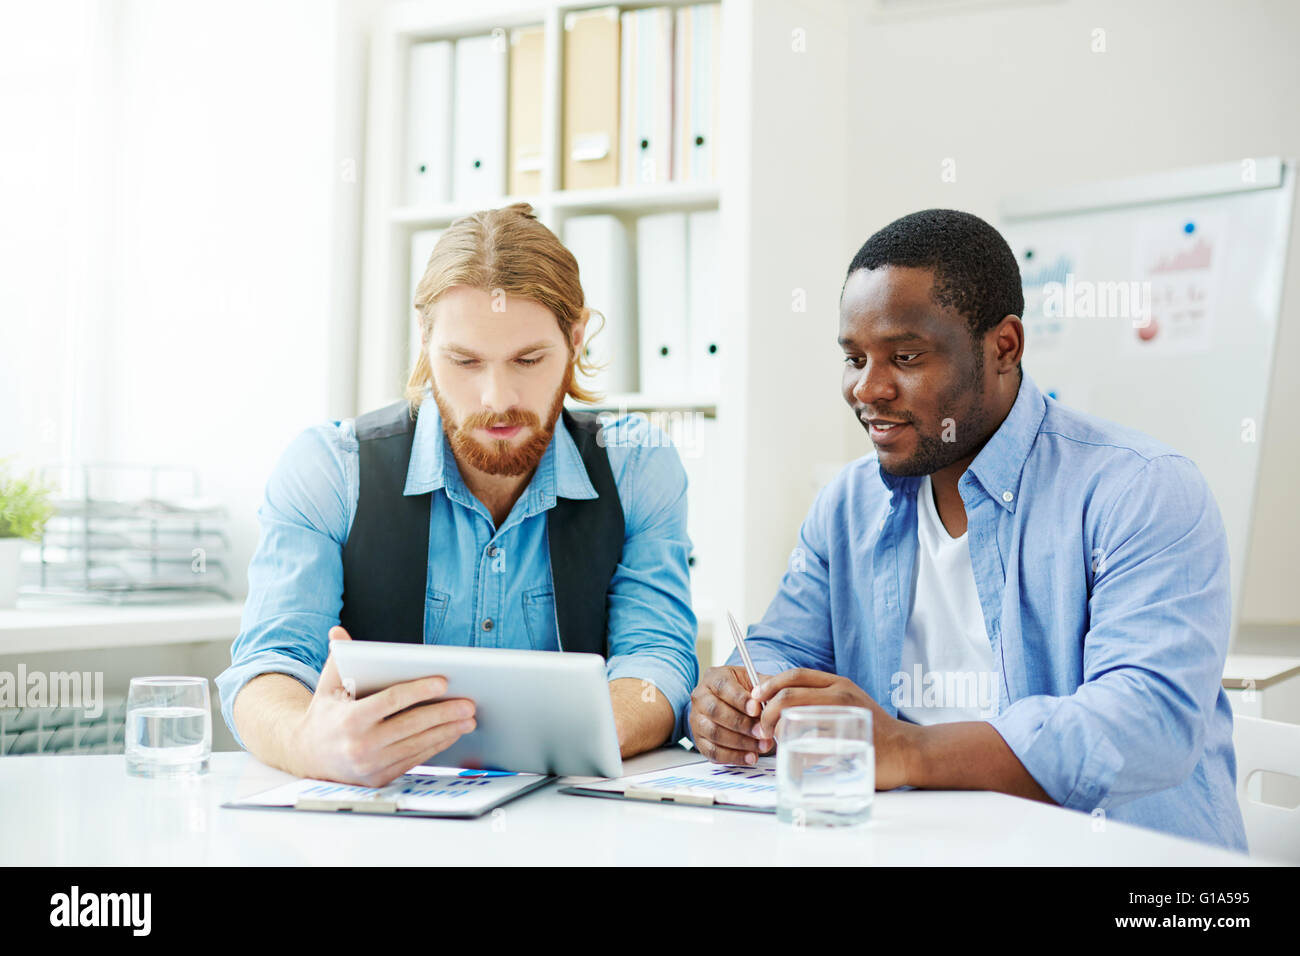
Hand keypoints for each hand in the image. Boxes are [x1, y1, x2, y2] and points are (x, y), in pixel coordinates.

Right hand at [286, 626, 477, 786]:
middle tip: (468, 703)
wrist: (307, 756)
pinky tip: (451, 734)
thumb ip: (338, 658)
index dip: (419, 690)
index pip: (392, 701)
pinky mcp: (380, 778)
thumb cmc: (324, 715)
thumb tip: (338, 632)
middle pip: (411, 725)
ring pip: (417, 745)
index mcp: (350, 719)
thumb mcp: (326, 686)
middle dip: (444, 713)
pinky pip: (414, 760)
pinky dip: (435, 746)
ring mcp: (372, 765)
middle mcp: (361, 745)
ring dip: (447, 731)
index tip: (443, 682)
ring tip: (468, 719)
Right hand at [688, 665, 773, 765]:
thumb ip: (765, 687)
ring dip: (741, 743)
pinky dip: (734, 757)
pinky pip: (713, 752)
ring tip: (762, 746)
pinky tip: (750, 756)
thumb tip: (776, 698)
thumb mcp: (753, 681)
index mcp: (714, 678)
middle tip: (763, 732)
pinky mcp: (699, 740)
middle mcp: (701, 698)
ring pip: (714, 733)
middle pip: (716, 711)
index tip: (757, 710)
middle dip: (742, 724)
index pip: (723, 687)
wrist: (728, 702)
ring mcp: (697, 720)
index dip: (740, 700)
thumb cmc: (742, 691)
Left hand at [751, 668, 916, 789]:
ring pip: (795, 718)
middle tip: (761, 729)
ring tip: (776, 743)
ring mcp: (845, 717)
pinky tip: (795, 756)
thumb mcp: (848, 701)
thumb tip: (780, 703)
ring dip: (777, 731)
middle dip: (766, 712)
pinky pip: (810, 745)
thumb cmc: (873, 728)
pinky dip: (795, 751)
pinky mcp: (848, 742)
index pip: (794, 675)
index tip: (756, 699)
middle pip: (789, 695)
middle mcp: (841, 694)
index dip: (768, 685)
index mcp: (838, 683)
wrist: (908, 749)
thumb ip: (820, 698)